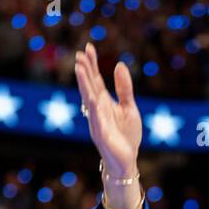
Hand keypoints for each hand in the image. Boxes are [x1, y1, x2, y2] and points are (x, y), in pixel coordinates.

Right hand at [73, 42, 141, 178]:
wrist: (126, 161)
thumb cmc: (126, 135)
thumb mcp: (129, 107)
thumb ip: (124, 88)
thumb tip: (119, 65)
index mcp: (103, 102)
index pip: (95, 80)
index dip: (92, 64)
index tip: (88, 47)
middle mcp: (97, 110)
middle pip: (89, 87)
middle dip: (84, 71)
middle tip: (79, 54)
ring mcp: (97, 122)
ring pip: (89, 100)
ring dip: (84, 85)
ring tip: (80, 69)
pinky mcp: (102, 136)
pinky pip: (97, 121)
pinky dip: (95, 110)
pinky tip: (93, 99)